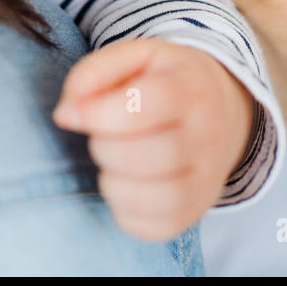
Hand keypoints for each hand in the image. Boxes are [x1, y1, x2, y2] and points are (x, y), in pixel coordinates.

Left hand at [52, 38, 255, 240]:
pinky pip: (156, 228)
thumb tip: (65, 116)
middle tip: (102, 136)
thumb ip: (92, 74)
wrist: (221, 108)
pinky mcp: (197, 210)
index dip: (95, 115)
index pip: (143, 107)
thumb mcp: (133, 57)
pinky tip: (125, 186)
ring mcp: (207, 178)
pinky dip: (126, 212)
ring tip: (113, 162)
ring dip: (113, 183)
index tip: (71, 115)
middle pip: (145, 157)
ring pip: (155, 199)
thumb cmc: (162, 80)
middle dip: (103, 148)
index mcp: (189, 88)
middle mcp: (207, 135)